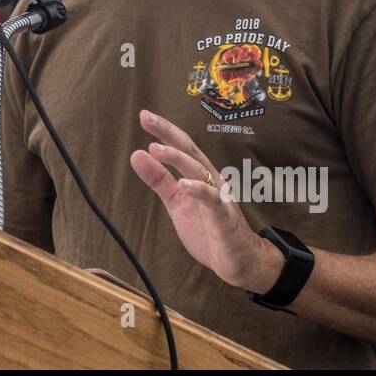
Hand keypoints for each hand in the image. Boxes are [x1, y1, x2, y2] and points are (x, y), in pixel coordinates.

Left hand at [129, 109, 282, 292]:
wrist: (239, 260)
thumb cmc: (209, 229)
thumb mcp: (176, 203)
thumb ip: (159, 180)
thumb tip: (137, 154)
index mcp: (199, 175)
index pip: (181, 148)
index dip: (164, 131)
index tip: (145, 115)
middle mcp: (210, 180)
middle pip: (190, 151)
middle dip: (169, 133)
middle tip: (147, 118)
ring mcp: (219, 196)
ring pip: (199, 171)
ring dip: (177, 158)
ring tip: (156, 149)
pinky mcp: (223, 217)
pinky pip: (212, 200)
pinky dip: (198, 190)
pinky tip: (183, 184)